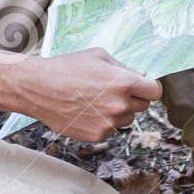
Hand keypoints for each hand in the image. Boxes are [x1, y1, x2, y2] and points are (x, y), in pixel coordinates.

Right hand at [8, 49, 161, 142]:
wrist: (38, 88)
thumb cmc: (67, 68)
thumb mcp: (99, 57)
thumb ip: (124, 68)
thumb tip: (141, 77)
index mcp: (123, 83)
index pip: (155, 92)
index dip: (149, 88)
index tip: (144, 87)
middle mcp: (119, 105)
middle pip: (143, 106)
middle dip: (133, 98)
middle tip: (113, 91)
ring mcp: (108, 123)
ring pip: (127, 119)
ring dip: (119, 111)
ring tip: (96, 100)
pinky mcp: (97, 136)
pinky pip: (111, 129)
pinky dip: (104, 122)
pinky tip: (87, 110)